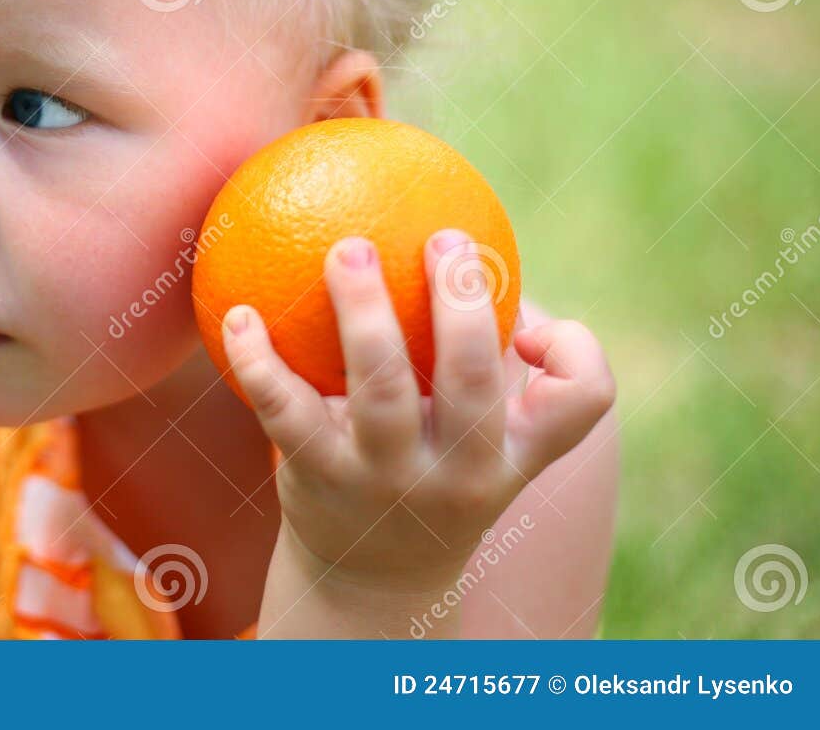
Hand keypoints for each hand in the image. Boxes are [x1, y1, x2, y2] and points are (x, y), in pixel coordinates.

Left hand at [220, 230, 614, 592]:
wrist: (368, 583)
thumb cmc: (428, 474)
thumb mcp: (472, 441)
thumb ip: (474, 358)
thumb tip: (453, 238)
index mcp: (513, 453)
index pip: (583, 404)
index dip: (575, 351)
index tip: (525, 315)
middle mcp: (460, 471)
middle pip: (473, 379)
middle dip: (462, 302)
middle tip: (442, 236)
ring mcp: (387, 480)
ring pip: (380, 389)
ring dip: (364, 312)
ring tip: (345, 248)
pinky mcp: (319, 480)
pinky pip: (283, 410)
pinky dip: (258, 358)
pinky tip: (237, 314)